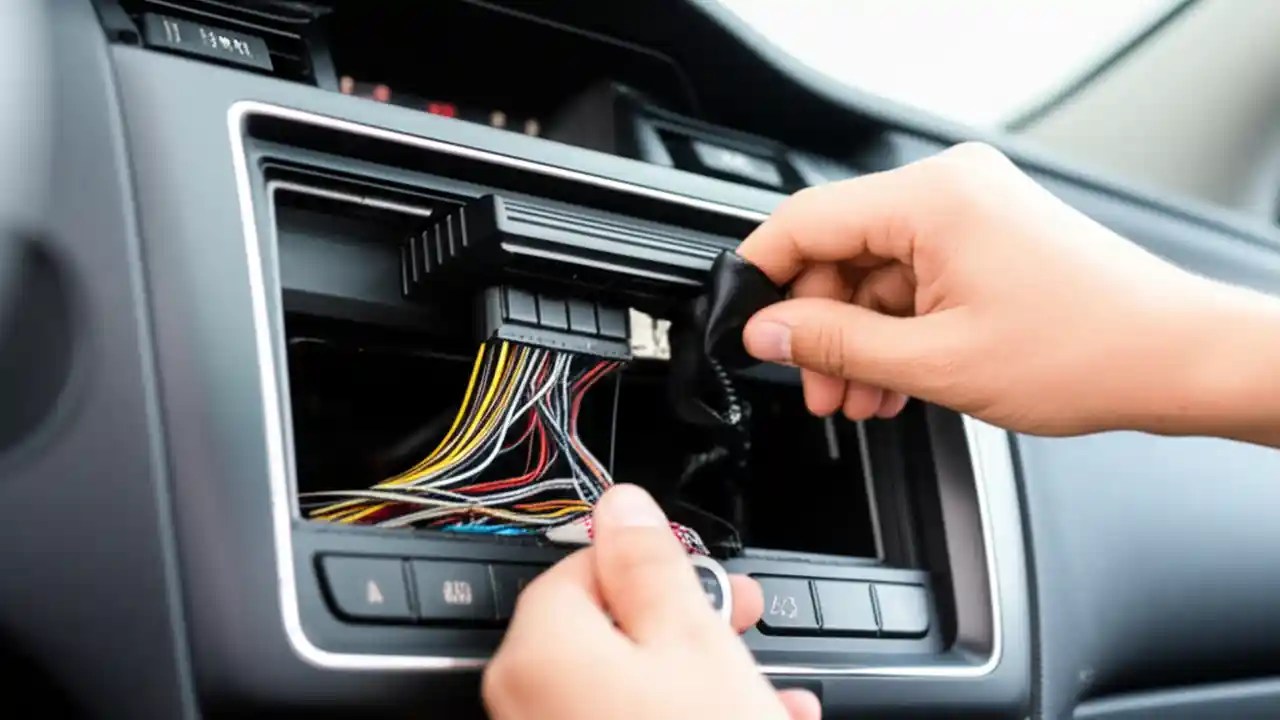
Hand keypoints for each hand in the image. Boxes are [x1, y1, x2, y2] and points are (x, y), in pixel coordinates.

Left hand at [482, 485, 820, 719]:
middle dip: (690, 624)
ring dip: (704, 679)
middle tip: (745, 625)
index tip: (707, 578)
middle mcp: (527, 704)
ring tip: (770, 691)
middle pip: (609, 630)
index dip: (655, 563)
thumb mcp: (691, 642)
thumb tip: (623, 504)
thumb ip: (650, 562)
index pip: (581, 565)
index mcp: (538, 652)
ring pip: (631, 689)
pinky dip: (687, 718)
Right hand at [738, 142, 1279, 440]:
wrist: (1174, 358)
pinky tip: (893, 378)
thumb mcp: (935, 361)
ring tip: (859, 396)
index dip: (762, 276)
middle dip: (819, 326)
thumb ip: (834, 344)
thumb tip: (769, 333)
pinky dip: (896, 328)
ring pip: (876, 273)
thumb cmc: (1086, 350)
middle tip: (815, 386)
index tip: (743, 324)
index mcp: (932, 199)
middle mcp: (951, 190)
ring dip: (858, 338)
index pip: (805, 220)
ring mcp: (972, 211)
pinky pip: (914, 277)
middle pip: (839, 250)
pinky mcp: (987, 237)